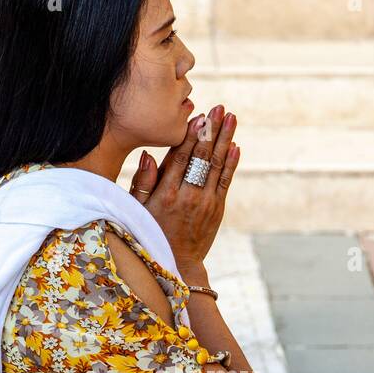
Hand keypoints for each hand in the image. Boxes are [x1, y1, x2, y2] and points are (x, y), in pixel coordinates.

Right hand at [128, 105, 239, 271]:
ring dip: (225, 139)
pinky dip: (231, 162)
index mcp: (166, 194)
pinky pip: (225, 181)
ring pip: (217, 165)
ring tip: (231, 117)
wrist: (177, 264)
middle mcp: (188, 197)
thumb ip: (142, 182)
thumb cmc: (150, 233)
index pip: (180, 158)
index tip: (198, 116)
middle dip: (211, 130)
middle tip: (219, 108)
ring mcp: (205, 203)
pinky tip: (235, 145)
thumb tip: (149, 155)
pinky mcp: (217, 209)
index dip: (191, 135)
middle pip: (201, 156)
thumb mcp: (137, 210)